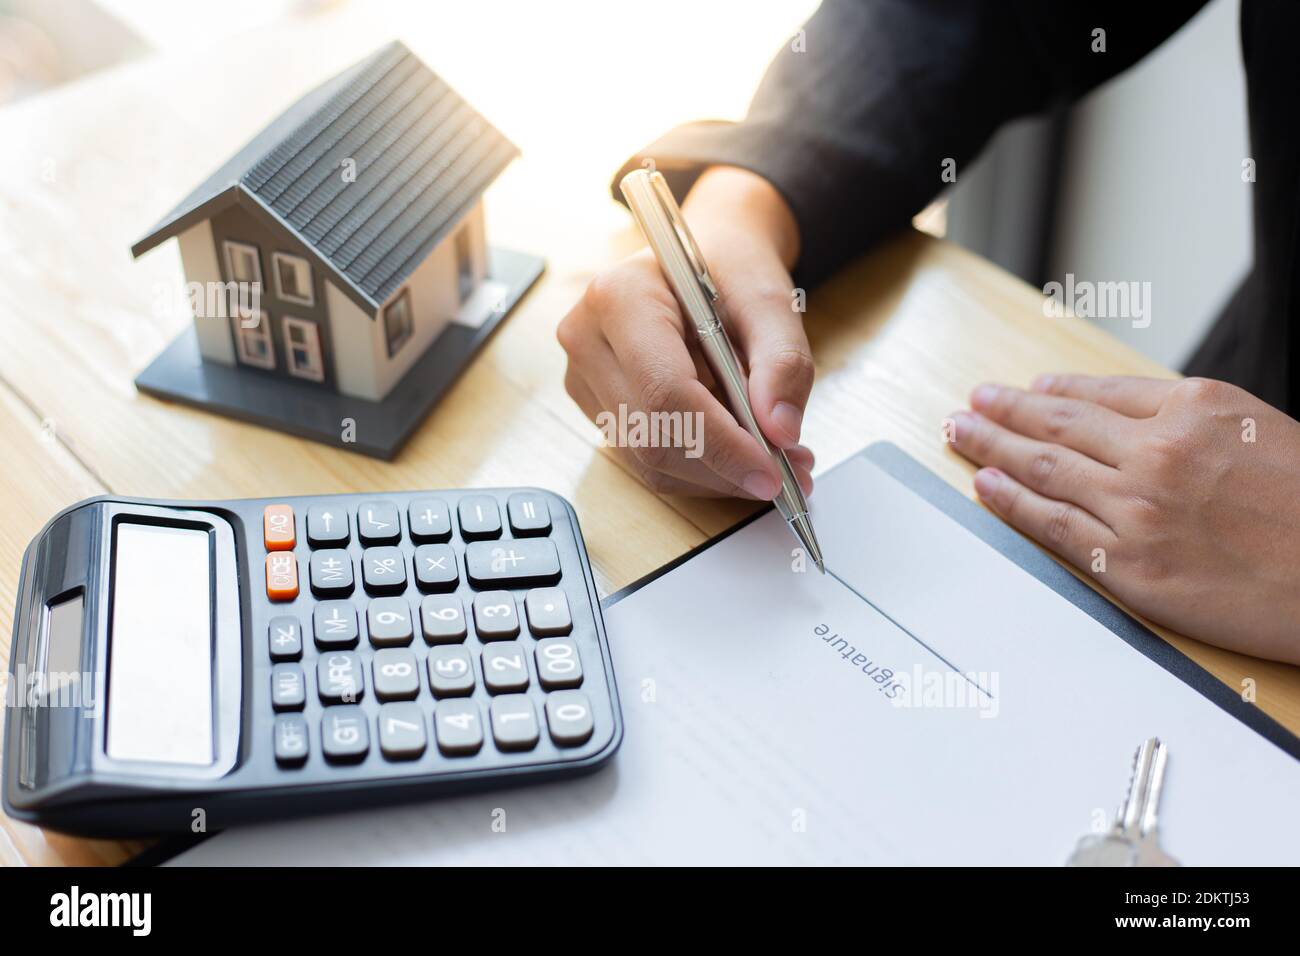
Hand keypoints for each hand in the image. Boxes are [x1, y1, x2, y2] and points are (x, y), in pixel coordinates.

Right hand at [558, 166, 814, 498]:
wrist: (704, 256)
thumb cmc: (729, 269)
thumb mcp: (770, 300)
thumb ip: (783, 362)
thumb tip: (781, 432)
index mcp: (620, 297)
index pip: (666, 393)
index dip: (722, 444)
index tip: (772, 473)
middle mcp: (587, 338)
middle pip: (654, 436)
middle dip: (725, 465)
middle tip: (790, 472)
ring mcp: (584, 375)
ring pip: (649, 459)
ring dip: (715, 474)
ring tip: (773, 458)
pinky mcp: (596, 404)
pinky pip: (646, 458)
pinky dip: (699, 468)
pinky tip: (736, 450)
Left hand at [948, 374, 1299, 663]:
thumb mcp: (1261, 430)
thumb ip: (1193, 421)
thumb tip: (1132, 415)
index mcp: (1195, 409)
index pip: (1097, 395)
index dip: (1048, 392)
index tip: (1020, 391)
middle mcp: (1157, 451)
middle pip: (1057, 424)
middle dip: (1004, 412)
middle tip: (970, 405)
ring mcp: (1137, 508)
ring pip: (1044, 469)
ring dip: (991, 449)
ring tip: (961, 435)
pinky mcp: (1130, 564)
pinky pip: (1052, 526)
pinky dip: (1010, 502)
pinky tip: (984, 486)